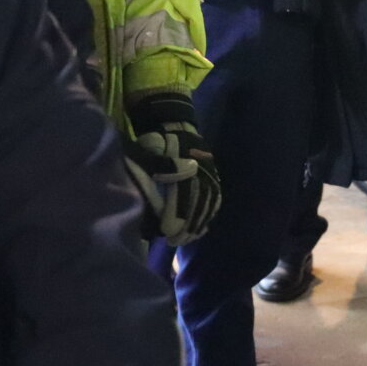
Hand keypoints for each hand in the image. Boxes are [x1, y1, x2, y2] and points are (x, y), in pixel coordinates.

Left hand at [123, 91, 221, 245]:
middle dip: (186, 225)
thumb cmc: (158, 141)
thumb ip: (158, 164)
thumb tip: (170, 184)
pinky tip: (200, 229)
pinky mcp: (214, 176)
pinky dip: (209, 215)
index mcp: (185, 162)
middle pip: (197, 202)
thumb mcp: (150, 146)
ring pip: (208, 203)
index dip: (176, 214)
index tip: (166, 231)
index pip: (183, 193)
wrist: (176, 124)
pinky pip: (215, 199)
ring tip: (186, 239)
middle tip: (173, 241)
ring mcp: (209, 173)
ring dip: (197, 223)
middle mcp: (201, 169)